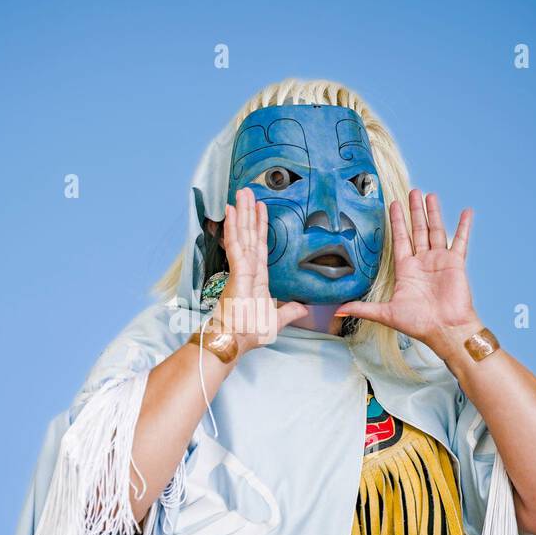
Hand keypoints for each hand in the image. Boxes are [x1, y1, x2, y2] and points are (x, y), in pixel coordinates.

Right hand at [215, 188, 307, 354]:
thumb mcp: (276, 321)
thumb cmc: (249, 333)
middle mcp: (248, 270)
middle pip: (249, 235)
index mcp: (258, 278)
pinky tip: (231, 212)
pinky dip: (233, 228)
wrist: (235, 342)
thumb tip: (304, 306)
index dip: (259, 226)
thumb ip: (289, 311)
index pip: (260, 246)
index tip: (260, 209)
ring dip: (241, 213)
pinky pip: (235, 245)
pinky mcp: (236, 272)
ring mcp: (241, 269)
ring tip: (240, 194)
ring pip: (242, 235)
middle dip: (248, 213)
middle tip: (247, 192)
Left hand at [335, 189, 480, 359]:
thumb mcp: (386, 314)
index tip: (393, 204)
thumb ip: (363, 308)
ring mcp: (439, 261)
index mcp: (406, 270)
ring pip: (436, 231)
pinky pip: (460, 241)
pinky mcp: (455, 264)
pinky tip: (466, 212)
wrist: (445, 330)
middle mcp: (422, 262)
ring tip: (430, 195)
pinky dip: (463, 227)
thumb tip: (338, 310)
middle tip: (413, 191)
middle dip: (414, 211)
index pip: (399, 239)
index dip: (396, 222)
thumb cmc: (418, 324)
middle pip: (417, 230)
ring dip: (433, 213)